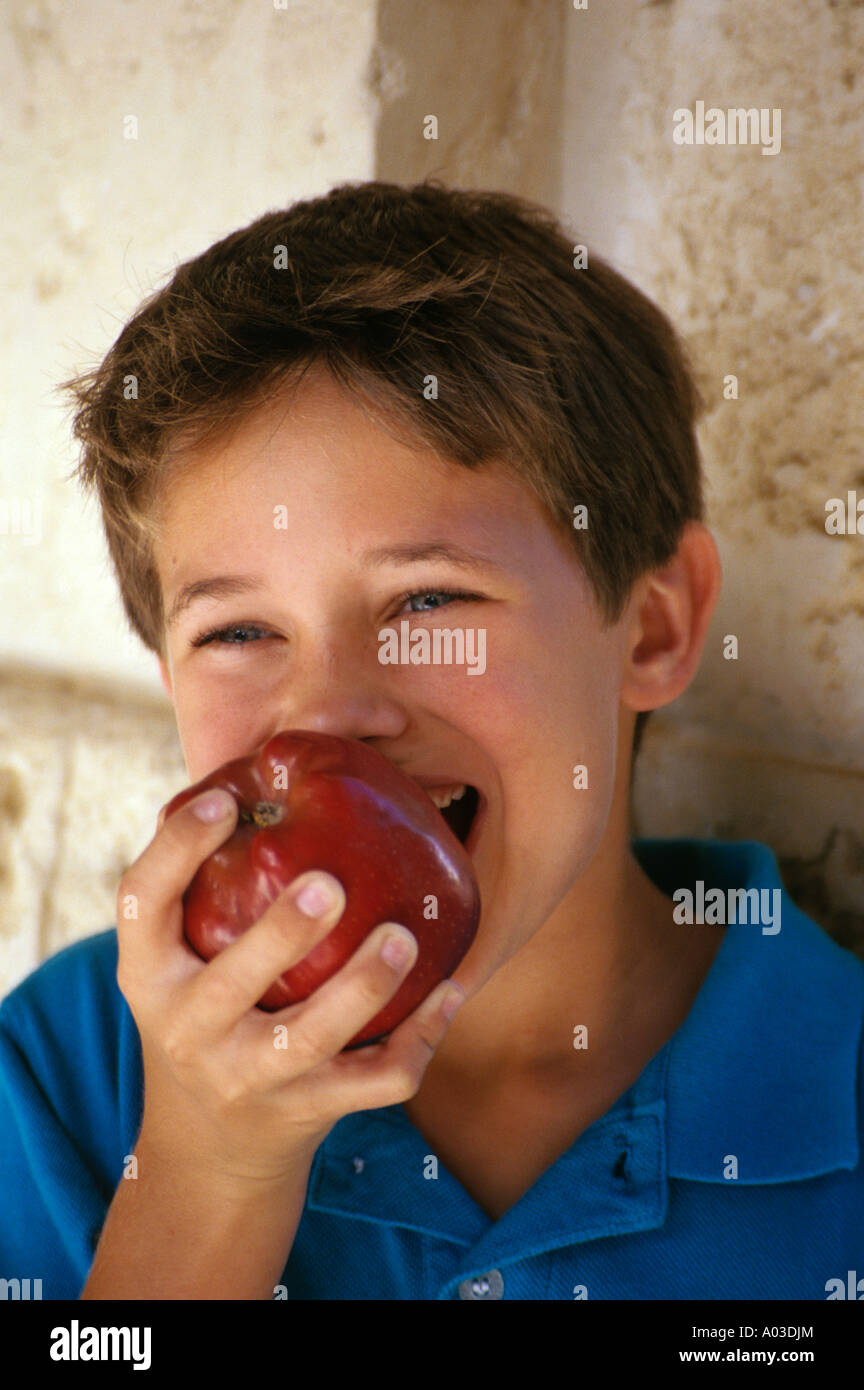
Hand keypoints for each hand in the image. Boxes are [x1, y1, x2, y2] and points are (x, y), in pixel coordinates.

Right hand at [116, 788, 466, 1189]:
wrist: (210, 1148)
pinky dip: (420, 1039)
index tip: (226, 800)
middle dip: (282, 934)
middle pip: (232, 984)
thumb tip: (275, 765)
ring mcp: (247, 1078)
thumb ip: (210, 888)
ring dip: (365, 987)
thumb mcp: (181, 959)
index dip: (178, 847)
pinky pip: (374, 1082)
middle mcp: (188, 1027)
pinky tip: (449, 993)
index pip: (141, 900)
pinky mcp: (306, 1113)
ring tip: (403, 936)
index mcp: (149, 972)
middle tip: (331, 883)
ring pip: (313, 1039)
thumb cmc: (207, 1012)